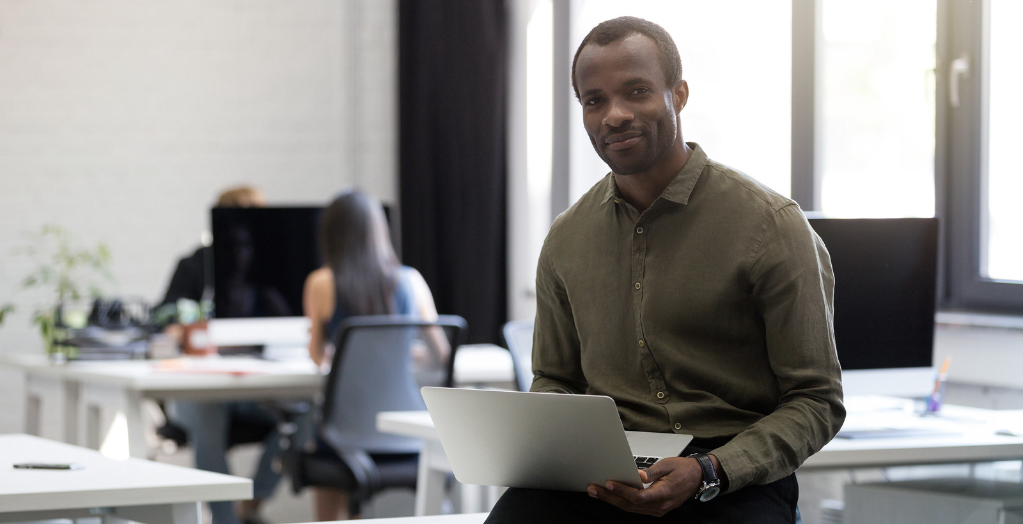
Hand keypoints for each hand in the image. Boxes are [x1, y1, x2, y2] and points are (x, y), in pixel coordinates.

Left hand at [586, 456, 708, 516]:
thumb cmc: (684, 469)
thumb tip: (637, 475)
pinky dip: (622, 501)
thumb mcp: (668, 465)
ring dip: (613, 500)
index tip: (609, 483)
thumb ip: (652, 471)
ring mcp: (658, 509)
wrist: (698, 478)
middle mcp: (660, 506)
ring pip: (631, 508)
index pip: (638, 496)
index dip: (622, 491)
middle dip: (610, 497)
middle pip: (630, 505)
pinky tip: (611, 496)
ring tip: (597, 492)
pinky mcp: (656, 508)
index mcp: (664, 494)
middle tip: (593, 489)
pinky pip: (636, 507)